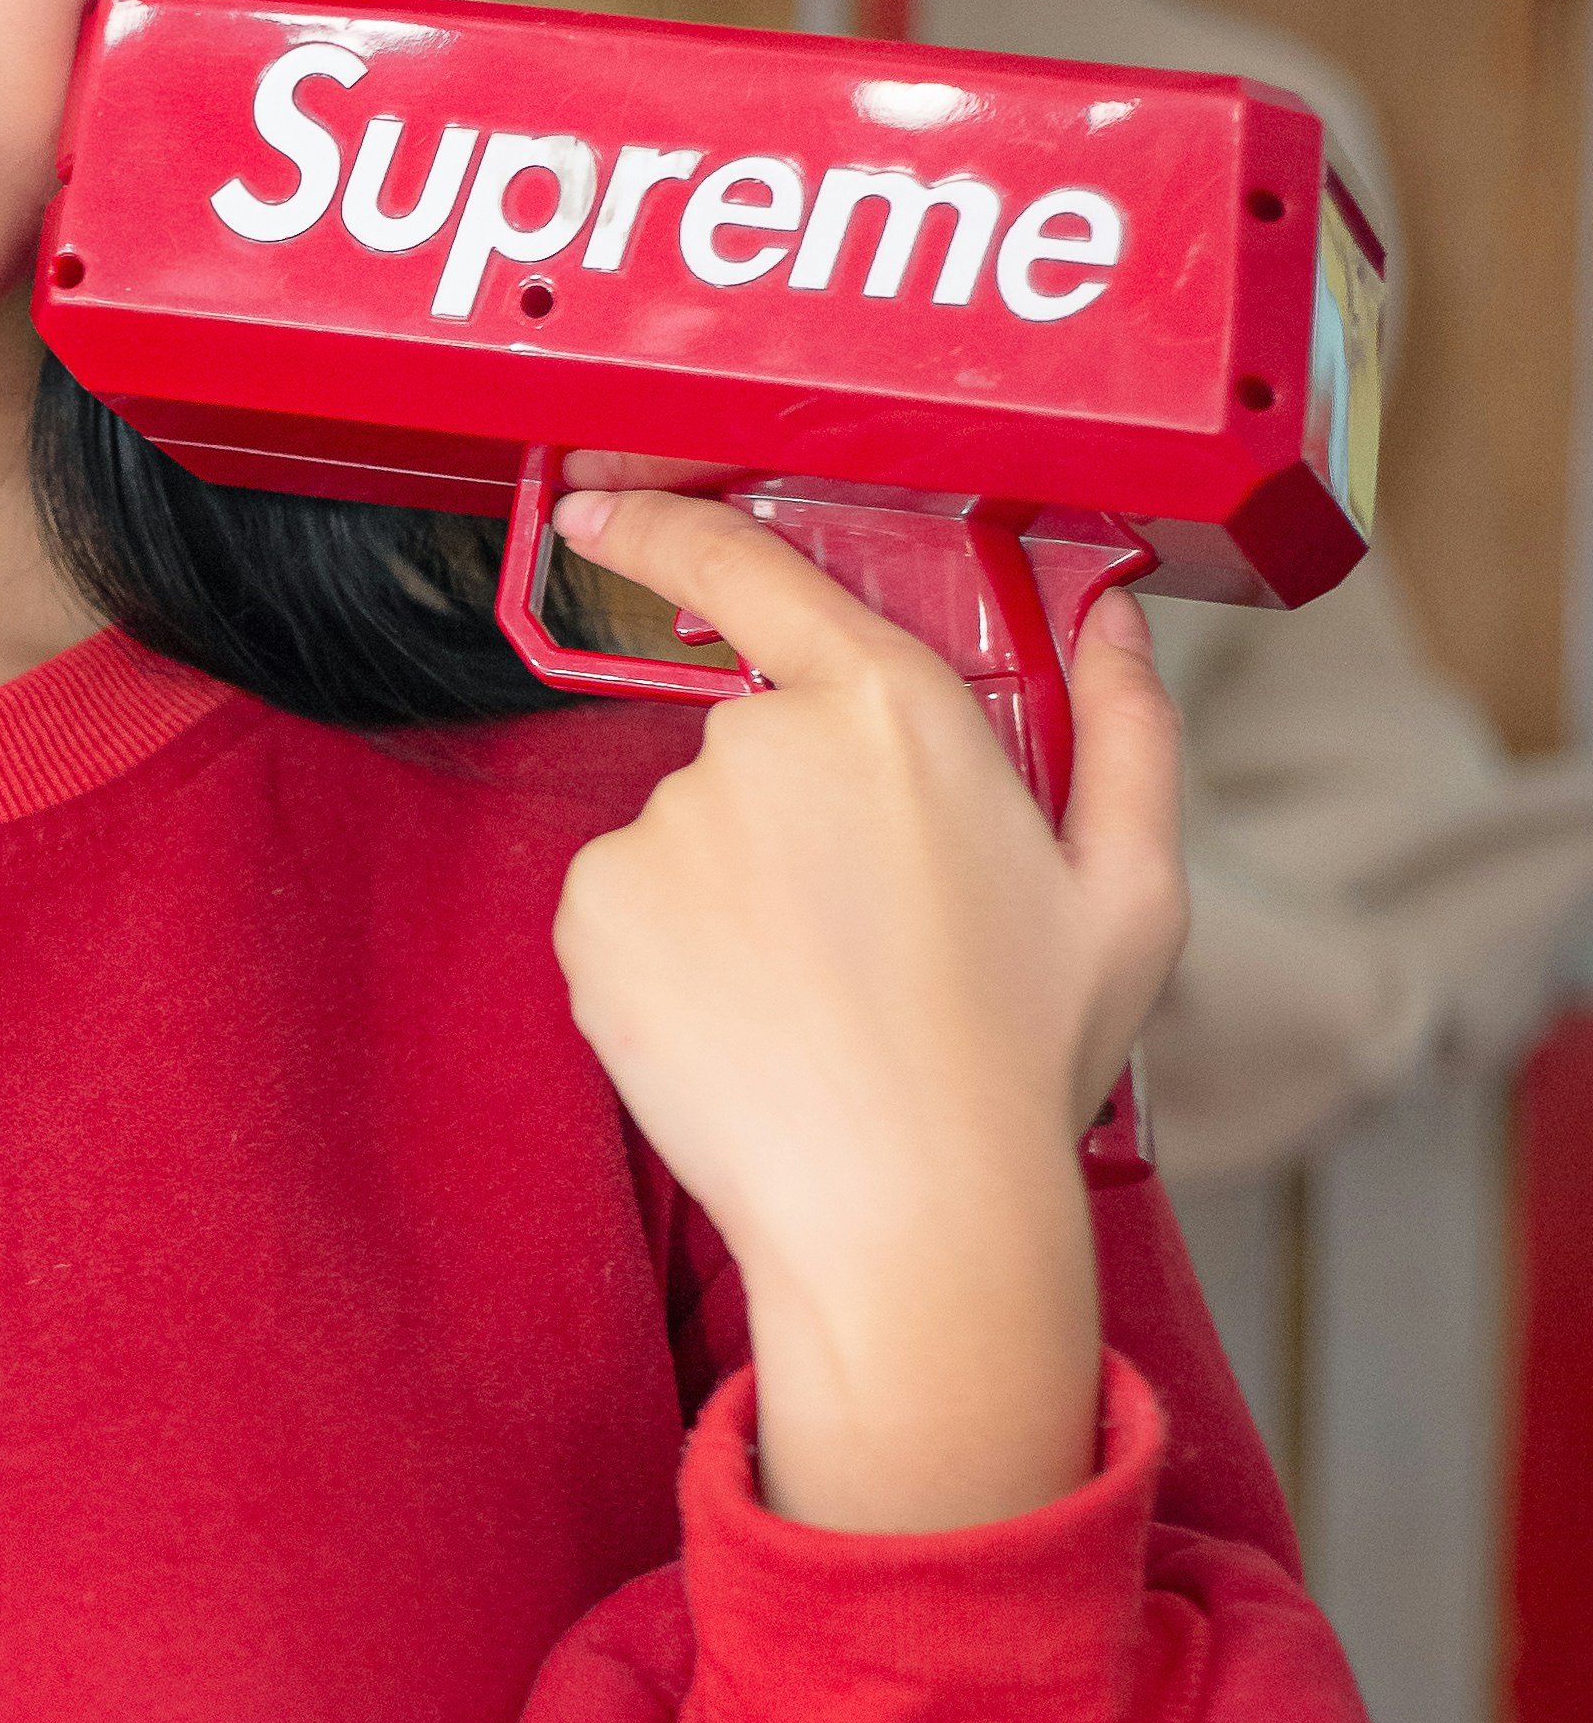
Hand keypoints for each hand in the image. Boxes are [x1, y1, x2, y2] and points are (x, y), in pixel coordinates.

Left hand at [544, 486, 1188, 1533]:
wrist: (903, 1215)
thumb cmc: (1021, 1061)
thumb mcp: (1129, 892)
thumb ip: (1127, 731)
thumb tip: (1114, 623)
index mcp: (895, 710)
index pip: (754, 569)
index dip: (668, 525)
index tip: (605, 507)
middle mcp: (760, 744)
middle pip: (754, 740)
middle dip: (800, 817)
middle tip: (874, 934)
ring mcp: (663, 827)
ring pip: (691, 835)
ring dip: (738, 892)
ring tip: (819, 999)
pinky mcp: (593, 913)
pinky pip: (627, 907)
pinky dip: (671, 954)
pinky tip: (748, 1024)